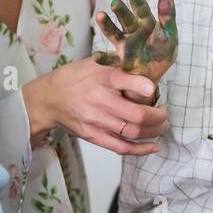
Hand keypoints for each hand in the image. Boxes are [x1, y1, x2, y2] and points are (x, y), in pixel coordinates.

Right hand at [22, 56, 167, 155]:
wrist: (47, 99)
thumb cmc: (74, 78)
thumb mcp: (94, 63)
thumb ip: (119, 66)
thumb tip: (147, 70)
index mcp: (101, 77)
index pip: (125, 81)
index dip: (145, 87)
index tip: (154, 89)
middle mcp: (99, 100)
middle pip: (136, 114)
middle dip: (158, 116)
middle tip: (165, 112)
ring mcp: (96, 121)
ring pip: (132, 132)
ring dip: (153, 131)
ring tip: (161, 125)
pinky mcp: (93, 136)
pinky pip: (120, 147)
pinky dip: (140, 149)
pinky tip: (153, 146)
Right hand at [93, 0, 177, 86]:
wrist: (155, 73)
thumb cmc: (162, 51)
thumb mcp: (169, 34)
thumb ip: (168, 17)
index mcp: (145, 22)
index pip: (140, 6)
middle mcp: (132, 31)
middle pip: (126, 18)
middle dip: (120, 10)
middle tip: (115, 3)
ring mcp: (125, 45)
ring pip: (115, 33)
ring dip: (107, 25)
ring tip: (99, 16)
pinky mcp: (121, 61)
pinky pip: (111, 60)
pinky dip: (103, 58)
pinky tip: (96, 56)